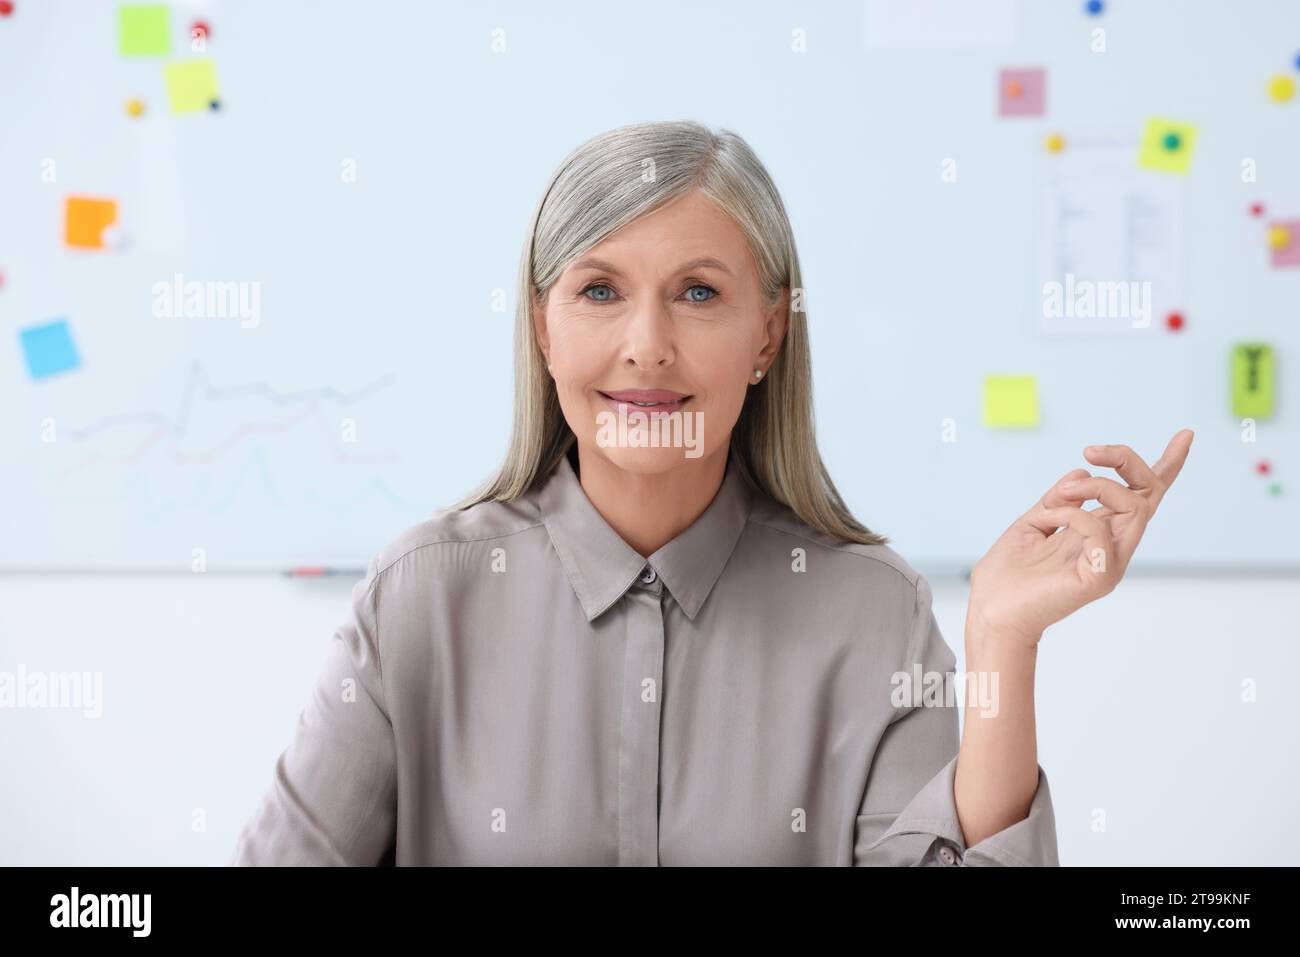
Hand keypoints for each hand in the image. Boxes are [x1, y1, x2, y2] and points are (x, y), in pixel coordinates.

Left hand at [967, 430, 1193, 649]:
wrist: (990, 611)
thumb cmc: (1007, 574)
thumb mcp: (1033, 521)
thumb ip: (1059, 499)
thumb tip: (1083, 469)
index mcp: (1098, 533)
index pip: (1141, 496)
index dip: (1166, 466)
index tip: (1185, 435)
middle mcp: (1113, 546)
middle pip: (1148, 493)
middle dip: (1126, 461)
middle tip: (1090, 450)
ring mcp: (1110, 563)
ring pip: (1135, 507)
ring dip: (1095, 487)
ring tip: (1060, 494)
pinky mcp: (1099, 579)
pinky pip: (1101, 533)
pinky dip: (1075, 516)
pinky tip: (1050, 521)